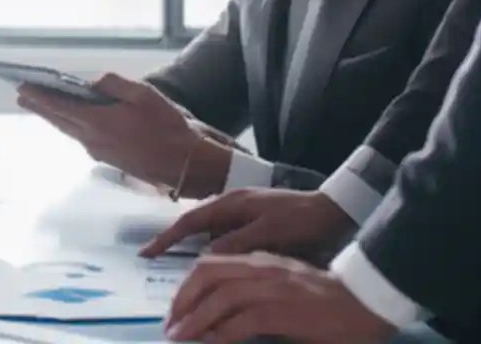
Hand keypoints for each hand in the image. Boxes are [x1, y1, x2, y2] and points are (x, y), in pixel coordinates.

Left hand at [17, 74, 230, 195]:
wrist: (185, 165)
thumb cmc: (167, 127)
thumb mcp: (143, 94)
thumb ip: (113, 85)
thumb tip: (93, 84)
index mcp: (97, 122)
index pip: (59, 106)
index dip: (39, 96)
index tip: (22, 87)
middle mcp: (91, 140)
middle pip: (59, 121)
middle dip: (40, 107)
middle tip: (22, 96)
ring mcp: (99, 153)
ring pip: (70, 131)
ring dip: (55, 117)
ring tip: (42, 106)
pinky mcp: (109, 160)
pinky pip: (82, 139)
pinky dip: (71, 126)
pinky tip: (72, 121)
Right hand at [141, 188, 354, 264]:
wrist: (334, 210)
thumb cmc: (301, 219)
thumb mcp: (267, 232)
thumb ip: (235, 243)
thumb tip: (205, 258)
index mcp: (231, 203)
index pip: (189, 221)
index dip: (166, 238)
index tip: (145, 254)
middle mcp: (232, 206)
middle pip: (195, 227)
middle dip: (176, 246)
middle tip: (159, 268)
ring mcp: (243, 215)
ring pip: (210, 236)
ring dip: (196, 253)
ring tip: (185, 277)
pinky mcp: (254, 226)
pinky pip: (226, 241)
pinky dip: (216, 255)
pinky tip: (216, 273)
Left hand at [164, 252, 396, 343]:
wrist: (366, 302)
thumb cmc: (328, 303)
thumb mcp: (284, 292)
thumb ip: (255, 298)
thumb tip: (224, 320)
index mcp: (261, 261)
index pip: (212, 263)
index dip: (188, 286)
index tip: (177, 310)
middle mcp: (262, 268)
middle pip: (207, 273)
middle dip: (182, 299)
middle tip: (171, 325)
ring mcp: (272, 287)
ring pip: (219, 296)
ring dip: (194, 318)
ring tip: (179, 337)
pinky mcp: (282, 310)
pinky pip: (241, 321)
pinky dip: (219, 333)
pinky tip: (208, 343)